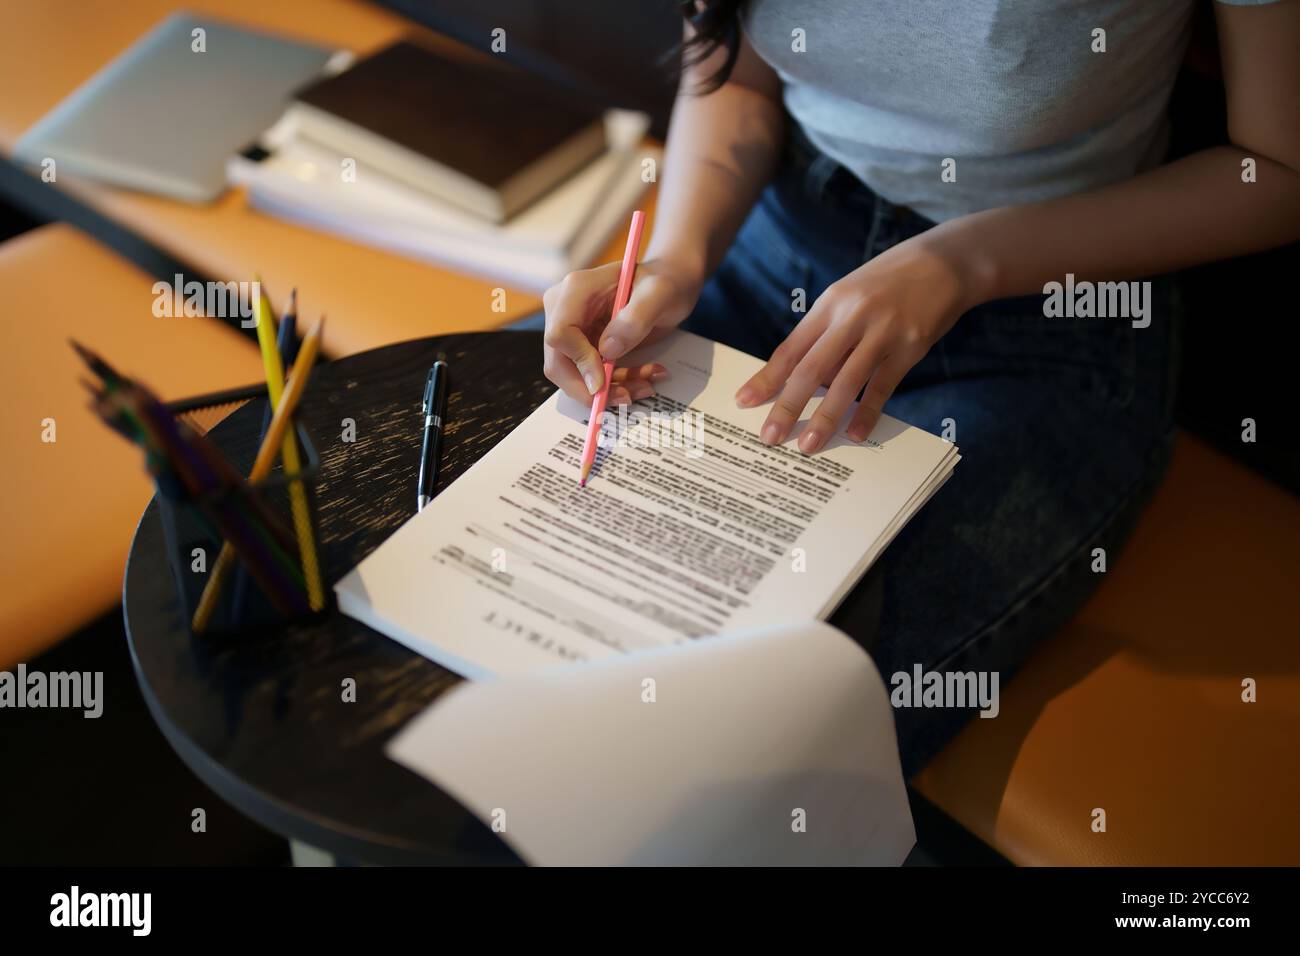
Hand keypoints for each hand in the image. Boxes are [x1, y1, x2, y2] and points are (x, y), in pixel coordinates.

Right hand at [542, 257, 700, 404]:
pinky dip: (616, 384)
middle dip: (591, 387)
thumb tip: (608, 350)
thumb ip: (636, 318)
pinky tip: (643, 378)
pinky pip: (590, 376)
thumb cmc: (664, 282)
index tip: (604, 381)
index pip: (559, 333)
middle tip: (626, 397)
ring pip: (575, 375)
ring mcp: (572, 329)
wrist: (669, 285)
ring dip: (610, 389)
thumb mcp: (659, 294)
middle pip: (559, 362)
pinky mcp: (583, 346)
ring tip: (645, 386)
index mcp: (577, 289)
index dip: (579, 362)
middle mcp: (565, 309)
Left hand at [735, 236, 980, 452]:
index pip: (790, 348)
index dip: (766, 378)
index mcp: (829, 304)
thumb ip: (828, 335)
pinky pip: (883, 386)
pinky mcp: (910, 346)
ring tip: (808, 445)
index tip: (744, 402)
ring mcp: (882, 331)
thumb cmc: (888, 283)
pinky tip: (855, 433)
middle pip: (811, 368)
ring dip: (825, 417)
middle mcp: (852, 316)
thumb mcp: (850, 297)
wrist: (943, 262)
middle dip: (787, 405)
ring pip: (845, 382)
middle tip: (770, 436)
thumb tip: (807, 381)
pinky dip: (867, 412)